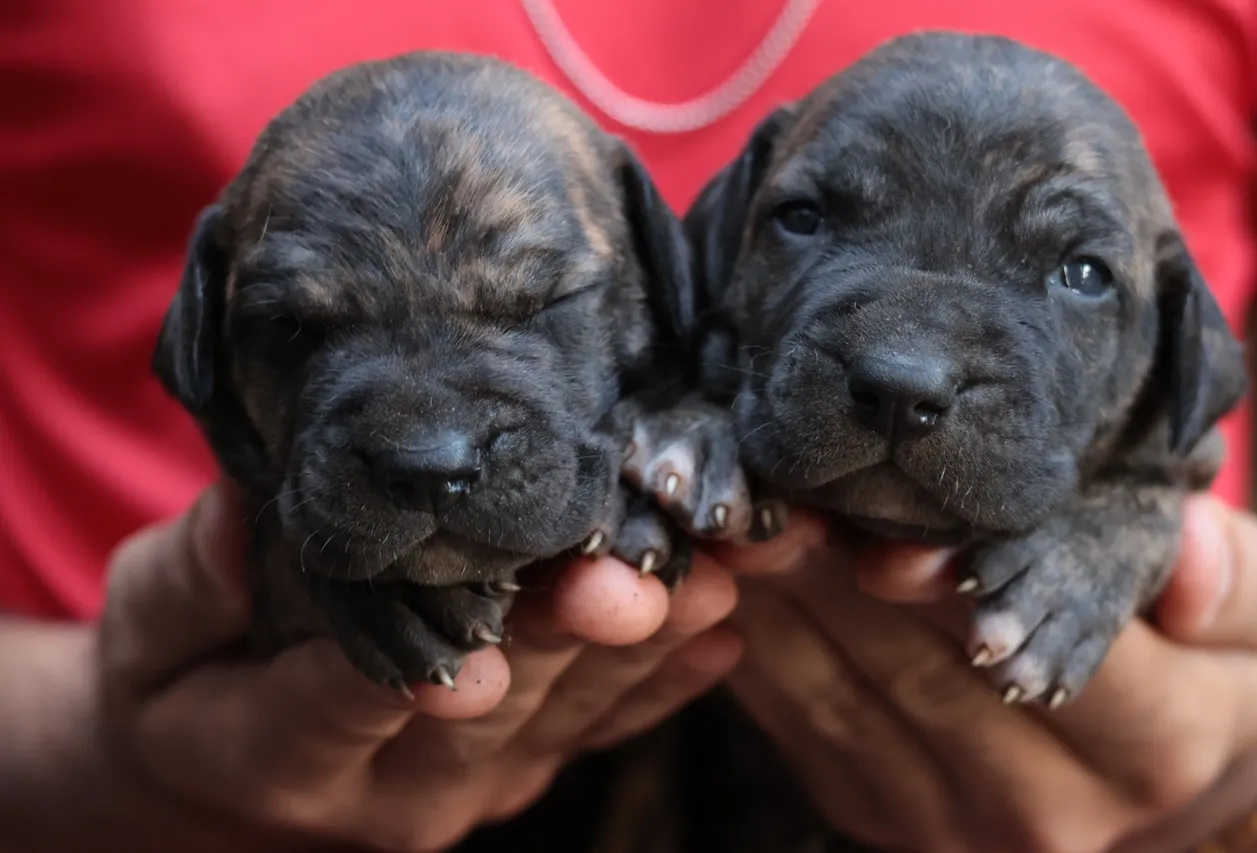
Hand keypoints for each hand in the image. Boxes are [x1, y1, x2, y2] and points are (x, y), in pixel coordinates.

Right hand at [51, 480, 739, 852]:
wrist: (226, 767)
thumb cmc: (179, 678)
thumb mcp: (151, 621)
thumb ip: (193, 578)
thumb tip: (250, 510)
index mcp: (285, 751)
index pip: (349, 702)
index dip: (409, 673)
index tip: (466, 655)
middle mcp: (398, 783)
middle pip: (491, 708)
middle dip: (558, 640)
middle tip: (620, 584)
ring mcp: (478, 781)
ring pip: (567, 715)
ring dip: (639, 650)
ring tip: (704, 583)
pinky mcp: (527, 760)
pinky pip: (603, 729)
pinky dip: (664, 683)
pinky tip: (722, 632)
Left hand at [715, 496, 1256, 852]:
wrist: (1165, 770)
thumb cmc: (1214, 669)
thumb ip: (1236, 583)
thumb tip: (1187, 558)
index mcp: (1154, 749)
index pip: (1044, 649)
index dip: (959, 586)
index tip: (893, 531)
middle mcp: (1044, 809)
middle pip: (918, 672)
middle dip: (838, 577)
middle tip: (775, 494)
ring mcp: (942, 821)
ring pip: (840, 696)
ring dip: (778, 604)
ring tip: (736, 520)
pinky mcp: (868, 805)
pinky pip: (795, 720)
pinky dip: (753, 643)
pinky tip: (727, 574)